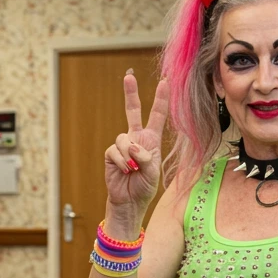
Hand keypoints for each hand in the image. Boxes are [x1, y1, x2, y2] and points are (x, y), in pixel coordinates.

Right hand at [103, 71, 168, 215]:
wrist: (129, 201)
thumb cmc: (144, 187)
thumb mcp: (152, 172)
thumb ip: (145, 157)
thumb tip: (132, 146)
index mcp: (151, 140)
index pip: (157, 116)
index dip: (161, 99)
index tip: (165, 82)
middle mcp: (137, 139)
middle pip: (132, 111)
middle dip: (130, 94)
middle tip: (128, 76)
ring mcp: (123, 145)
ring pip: (123, 138)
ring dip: (129, 155)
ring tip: (133, 170)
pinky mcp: (111, 153)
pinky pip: (115, 151)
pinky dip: (122, 162)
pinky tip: (126, 171)